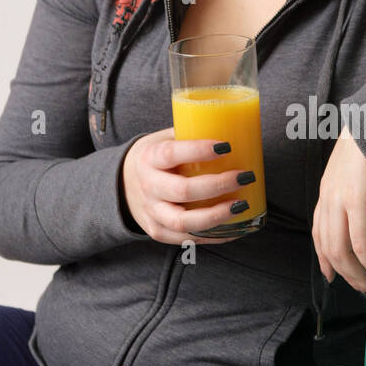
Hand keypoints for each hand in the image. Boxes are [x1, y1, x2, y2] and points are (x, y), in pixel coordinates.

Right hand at [121, 127, 254, 244]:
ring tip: (241, 205)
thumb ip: (190, 136)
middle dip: (217, 185)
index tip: (226, 146)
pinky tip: (236, 228)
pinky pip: (186, 238)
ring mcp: (151, 212)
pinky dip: (214, 236)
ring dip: (216, 216)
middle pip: (183, 191)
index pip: (171, 154)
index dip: (199, 150)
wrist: (121, 184)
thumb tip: (234, 128)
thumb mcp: (163, 140)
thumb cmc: (155, 158)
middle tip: (244, 177)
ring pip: (183, 222)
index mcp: (149, 158)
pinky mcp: (157, 231)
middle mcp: (148, 186)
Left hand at [312, 124, 365, 301]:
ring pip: (342, 251)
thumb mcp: (357, 170)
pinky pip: (360, 244)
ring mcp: (340, 201)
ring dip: (359, 276)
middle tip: (363, 291)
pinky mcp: (357, 202)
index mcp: (326, 191)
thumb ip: (355, 189)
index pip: (318, 233)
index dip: (325, 258)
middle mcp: (328, 199)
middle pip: (330, 248)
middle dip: (347, 275)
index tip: (333, 276)